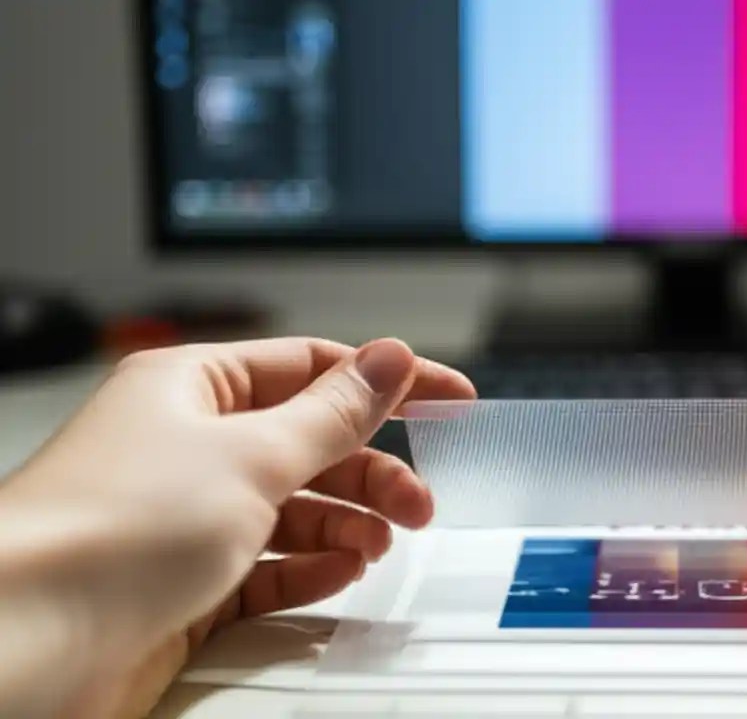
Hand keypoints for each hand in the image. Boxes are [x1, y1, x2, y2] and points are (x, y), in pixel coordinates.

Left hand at [0, 338, 472, 717]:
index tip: (450, 398)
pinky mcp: (186, 581)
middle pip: (309, 444)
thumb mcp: (251, 455)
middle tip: (419, 502)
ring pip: (292, 508)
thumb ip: (333, 413)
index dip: (387, 384)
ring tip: (379, 544)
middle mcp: (188, 446)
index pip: (313, 368)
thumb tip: (390, 360)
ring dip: (345, 523)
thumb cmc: (110, 530)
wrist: (28, 640)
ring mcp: (186, 516)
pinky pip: (268, 566)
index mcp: (192, 388)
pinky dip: (309, 568)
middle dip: (371, 471)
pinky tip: (338, 571)